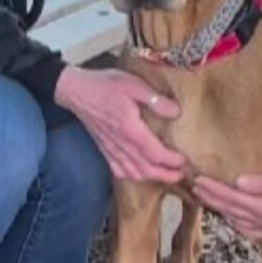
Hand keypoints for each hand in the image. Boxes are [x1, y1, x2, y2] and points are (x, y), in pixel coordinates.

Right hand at [54, 66, 185, 182]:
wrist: (76, 91)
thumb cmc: (105, 85)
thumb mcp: (134, 84)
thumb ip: (155, 99)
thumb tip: (176, 112)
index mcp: (130, 129)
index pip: (155, 153)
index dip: (171, 161)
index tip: (184, 160)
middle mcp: (121, 144)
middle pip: (146, 169)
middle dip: (165, 175)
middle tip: (181, 174)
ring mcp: (111, 149)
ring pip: (133, 173)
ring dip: (151, 177)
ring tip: (165, 175)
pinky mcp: (104, 149)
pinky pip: (118, 170)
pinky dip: (132, 175)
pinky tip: (139, 173)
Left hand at [192, 173, 261, 241]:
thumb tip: (239, 182)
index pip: (230, 197)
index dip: (212, 189)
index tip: (198, 180)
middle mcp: (260, 221)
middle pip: (228, 209)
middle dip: (209, 197)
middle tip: (194, 186)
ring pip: (233, 218)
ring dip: (218, 207)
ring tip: (206, 197)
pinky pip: (244, 228)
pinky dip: (233, 220)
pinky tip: (230, 215)